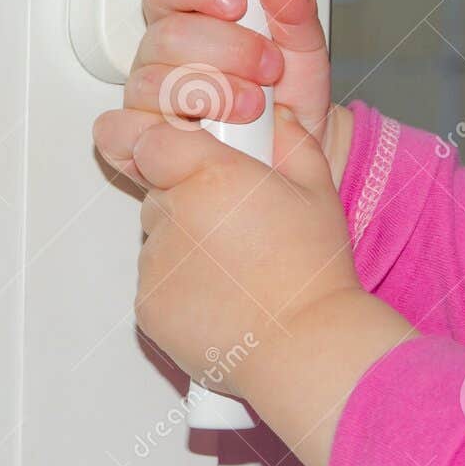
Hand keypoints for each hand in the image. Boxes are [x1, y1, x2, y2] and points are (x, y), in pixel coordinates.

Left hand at [98, 107, 357, 392]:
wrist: (304, 347)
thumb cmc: (312, 275)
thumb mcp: (317, 191)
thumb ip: (290, 142)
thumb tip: (278, 118)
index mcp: (211, 175)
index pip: (151, 139)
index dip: (171, 151)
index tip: (193, 162)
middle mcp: (174, 214)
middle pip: (159, 192)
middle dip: (187, 201)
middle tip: (234, 226)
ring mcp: (155, 263)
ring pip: (157, 239)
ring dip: (183, 246)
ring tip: (235, 270)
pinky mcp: (147, 304)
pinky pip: (155, 283)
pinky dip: (178, 288)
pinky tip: (221, 298)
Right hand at [125, 0, 353, 187]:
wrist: (293, 156)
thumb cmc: (289, 102)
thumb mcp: (305, 51)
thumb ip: (295, 11)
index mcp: (190, 18)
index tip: (237, 3)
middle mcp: (162, 55)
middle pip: (166, 34)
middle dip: (226, 49)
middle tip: (267, 66)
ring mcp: (149, 97)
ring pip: (153, 82)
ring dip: (211, 93)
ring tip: (253, 105)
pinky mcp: (140, 139)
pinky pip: (125, 129)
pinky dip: (169, 130)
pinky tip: (209, 131)